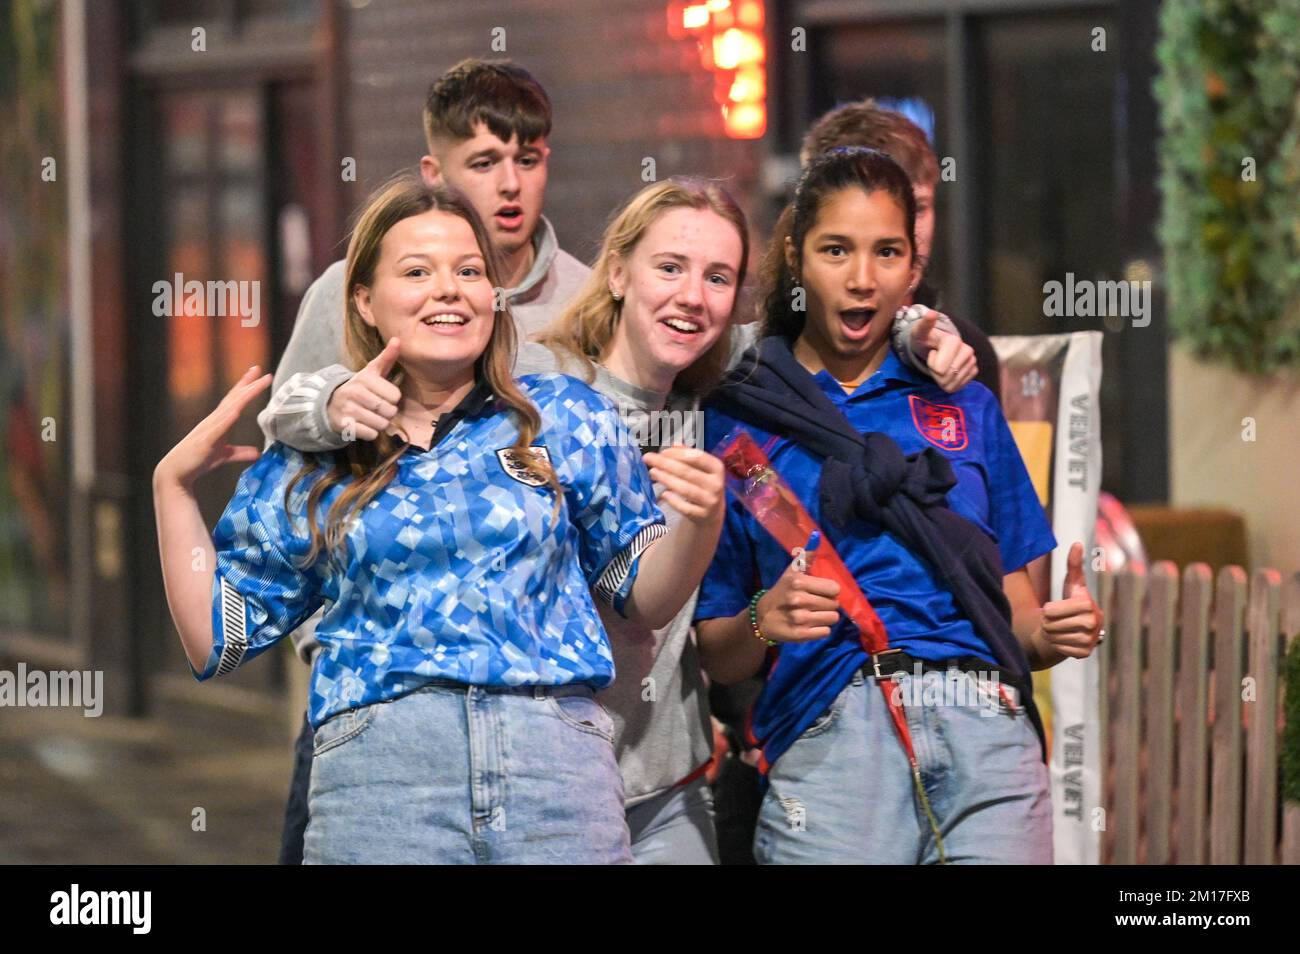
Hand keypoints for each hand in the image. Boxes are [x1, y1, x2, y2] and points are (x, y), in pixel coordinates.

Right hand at [153, 365, 271, 491]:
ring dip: (241, 397)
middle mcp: (213, 421)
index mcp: (218, 422)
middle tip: (260, 369)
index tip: (258, 373)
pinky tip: (236, 412)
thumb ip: (240, 452)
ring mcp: (209, 430)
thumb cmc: (198, 460)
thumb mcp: (224, 455)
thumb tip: (258, 453)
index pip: (234, 400)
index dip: (246, 386)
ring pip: (228, 410)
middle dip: (247, 384)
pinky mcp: (205, 443)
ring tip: (254, 385)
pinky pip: (217, 430)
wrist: (175, 472)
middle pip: (233, 399)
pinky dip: (227, 420)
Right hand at [328, 336, 402, 439]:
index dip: (393, 398)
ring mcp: (348, 409)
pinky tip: (364, 425)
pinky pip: (371, 434)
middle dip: (388, 413)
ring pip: (381, 424)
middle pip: (389, 411)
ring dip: (380, 424)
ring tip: (371, 416)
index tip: (384, 396)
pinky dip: (371, 433)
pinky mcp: (345, 426)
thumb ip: (387, 357)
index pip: (395, 396)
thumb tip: (398, 340)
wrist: (331, 404)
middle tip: (378, 408)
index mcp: (364, 378)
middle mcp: (355, 392)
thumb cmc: (360, 387)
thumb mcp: (372, 371)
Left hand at [643, 444, 724, 524]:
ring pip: (685, 489)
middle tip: (648, 459)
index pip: (697, 457)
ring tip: (652, 472)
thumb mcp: (700, 468)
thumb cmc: (703, 484)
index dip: (678, 454)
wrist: (712, 512)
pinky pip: (685, 507)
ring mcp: (710, 501)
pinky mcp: (702, 515)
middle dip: (666, 464)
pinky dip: (673, 500)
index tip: (662, 452)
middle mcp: (716, 484)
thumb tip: (674, 444)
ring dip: (666, 479)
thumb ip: (688, 455)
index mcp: (717, 468)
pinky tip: (663, 494)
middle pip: (688, 472)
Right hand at [755, 533, 841, 642]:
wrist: (761, 617)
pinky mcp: (800, 635)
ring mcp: (800, 619)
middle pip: (834, 604)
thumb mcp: (790, 573)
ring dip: (826, 617)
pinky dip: (821, 629)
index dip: (830, 591)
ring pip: (833, 618)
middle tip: (815, 604)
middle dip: (827, 604)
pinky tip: (811, 625)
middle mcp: (799, 600)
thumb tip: (816, 536)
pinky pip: (825, 632)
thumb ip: (805, 557)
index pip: (834, 588)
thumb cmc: (781, 592)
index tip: (820, 592)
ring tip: (814, 614)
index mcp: (799, 582)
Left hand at [911, 308, 977, 392]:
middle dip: (936, 374)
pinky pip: (960, 385)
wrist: (933, 345)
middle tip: (935, 362)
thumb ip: (924, 324)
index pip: (940, 369)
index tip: (932, 354)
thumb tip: (931, 313)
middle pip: (946, 378)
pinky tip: (947, 373)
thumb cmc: (925, 339)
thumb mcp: (920, 332)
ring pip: (953, 384)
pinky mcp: (974, 370)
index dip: (932, 365)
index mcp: (955, 341)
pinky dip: (950, 383)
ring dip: (942, 380)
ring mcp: (972, 361)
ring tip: (940, 366)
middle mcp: (968, 350)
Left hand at [1041, 542, 1103, 658]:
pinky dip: (1058, 646)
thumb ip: (1073, 564)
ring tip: (1059, 629)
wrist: (1077, 627)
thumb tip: (1076, 543)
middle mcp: (1093, 623)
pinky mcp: (1086, 653)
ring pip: (1053, 638)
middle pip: (1050, 625)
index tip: (1055, 608)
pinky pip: (1060, 650)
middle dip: (1047, 623)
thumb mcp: (1072, 583)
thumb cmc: (1071, 601)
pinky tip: (1065, 640)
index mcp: (1087, 604)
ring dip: (1051, 634)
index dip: (1047, 610)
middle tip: (1056, 621)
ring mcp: (1091, 639)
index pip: (1049, 611)